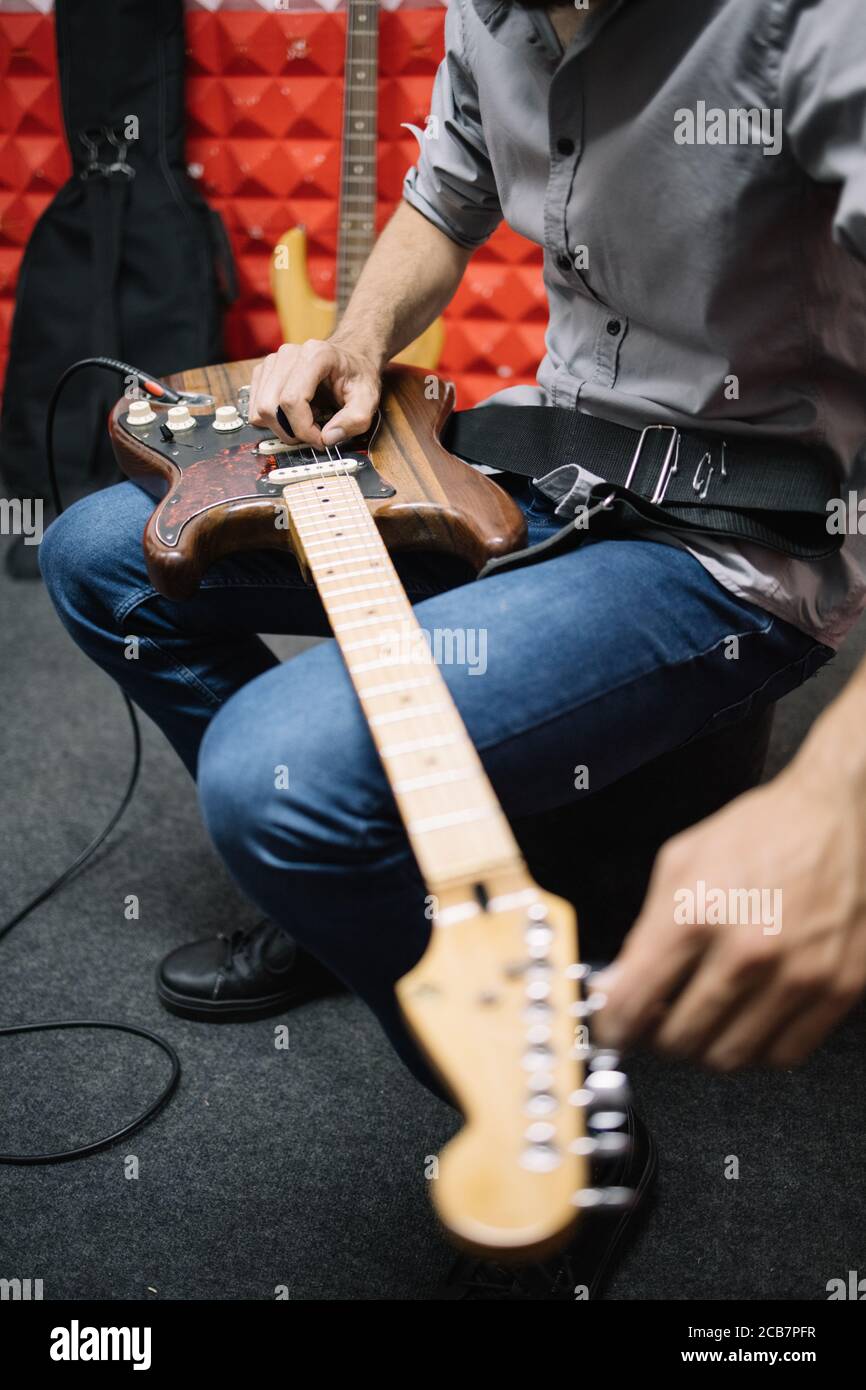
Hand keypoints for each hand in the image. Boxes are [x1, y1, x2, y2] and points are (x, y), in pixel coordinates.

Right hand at [248, 337, 382, 448]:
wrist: (350, 358)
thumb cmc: (357, 375)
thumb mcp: (368, 399)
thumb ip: (355, 421)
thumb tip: (328, 438)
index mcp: (315, 355)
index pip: (292, 400)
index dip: (303, 428)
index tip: (320, 439)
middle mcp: (289, 354)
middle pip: (270, 406)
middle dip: (291, 431)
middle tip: (314, 435)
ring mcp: (273, 362)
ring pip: (260, 409)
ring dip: (282, 427)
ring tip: (306, 421)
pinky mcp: (264, 372)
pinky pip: (256, 407)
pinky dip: (273, 420)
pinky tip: (294, 414)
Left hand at [591, 760, 865, 1068]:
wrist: (840, 816)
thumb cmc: (760, 833)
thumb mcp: (680, 863)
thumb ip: (643, 930)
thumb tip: (615, 988)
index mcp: (698, 914)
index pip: (633, 1003)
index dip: (612, 1028)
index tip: (611, 1029)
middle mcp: (748, 952)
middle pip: (680, 1041)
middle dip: (657, 1036)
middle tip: (657, 1017)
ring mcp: (798, 977)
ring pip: (729, 1057)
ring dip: (706, 1046)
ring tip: (703, 1016)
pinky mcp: (838, 990)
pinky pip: (783, 1054)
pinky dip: (757, 1048)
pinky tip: (748, 1016)